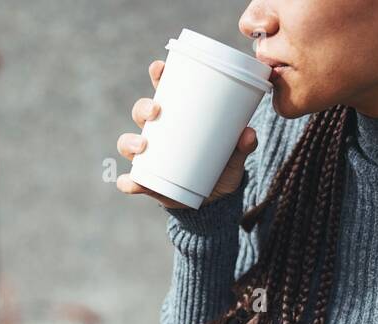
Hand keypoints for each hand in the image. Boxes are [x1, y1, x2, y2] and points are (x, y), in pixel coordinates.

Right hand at [116, 59, 258, 208]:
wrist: (215, 201)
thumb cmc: (221, 169)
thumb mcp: (235, 156)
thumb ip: (242, 145)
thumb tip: (248, 133)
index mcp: (176, 118)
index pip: (163, 90)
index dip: (157, 76)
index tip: (159, 67)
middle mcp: (157, 135)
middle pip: (141, 113)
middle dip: (143, 107)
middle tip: (155, 110)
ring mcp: (149, 158)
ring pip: (128, 143)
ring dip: (129, 142)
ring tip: (143, 146)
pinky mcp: (148, 183)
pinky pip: (132, 181)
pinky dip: (128, 182)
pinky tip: (131, 182)